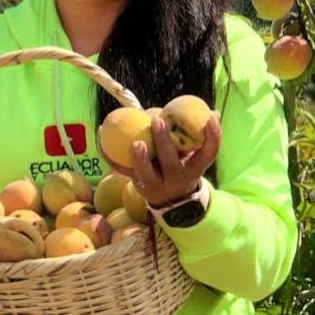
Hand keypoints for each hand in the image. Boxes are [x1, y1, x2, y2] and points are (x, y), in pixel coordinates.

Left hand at [103, 112, 221, 206]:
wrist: (173, 202)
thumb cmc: (184, 168)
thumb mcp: (195, 158)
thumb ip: (201, 137)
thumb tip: (213, 111)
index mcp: (194, 168)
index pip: (209, 153)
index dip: (212, 136)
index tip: (209, 118)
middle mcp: (177, 178)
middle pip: (172, 163)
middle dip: (164, 142)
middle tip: (157, 120)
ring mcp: (157, 185)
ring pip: (147, 174)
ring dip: (140, 159)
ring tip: (136, 143)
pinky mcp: (139, 185)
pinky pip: (123, 170)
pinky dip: (110, 155)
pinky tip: (101, 138)